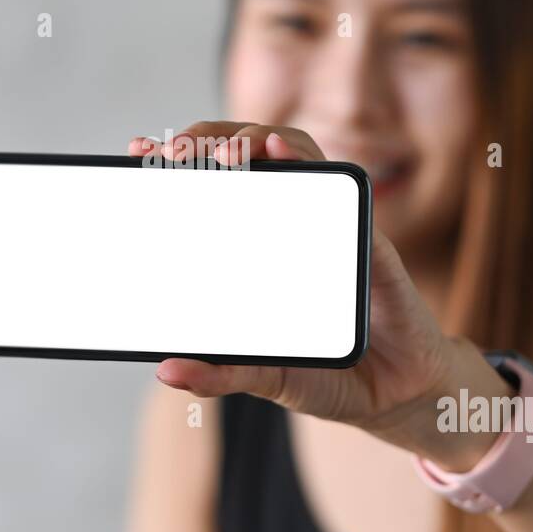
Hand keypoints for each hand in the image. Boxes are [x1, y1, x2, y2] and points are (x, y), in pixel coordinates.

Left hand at [126, 121, 509, 468]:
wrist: (395, 394)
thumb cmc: (327, 374)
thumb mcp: (264, 377)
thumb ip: (219, 373)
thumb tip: (166, 369)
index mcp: (256, 246)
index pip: (211, 187)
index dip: (177, 163)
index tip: (137, 153)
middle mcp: (287, 222)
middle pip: (242, 153)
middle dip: (203, 139)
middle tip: (171, 152)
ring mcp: (324, 219)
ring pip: (285, 150)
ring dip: (245, 137)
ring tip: (214, 151)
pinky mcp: (362, 228)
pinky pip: (334, 179)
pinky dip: (300, 155)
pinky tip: (274, 146)